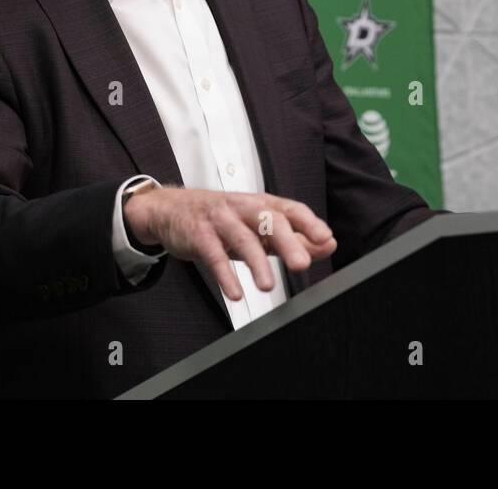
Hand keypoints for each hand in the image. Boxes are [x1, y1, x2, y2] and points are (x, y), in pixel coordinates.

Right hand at [125, 188, 336, 299]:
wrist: (170, 209)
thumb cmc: (220, 217)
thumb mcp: (257, 225)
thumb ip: (293, 237)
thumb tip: (327, 244)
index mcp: (261, 204)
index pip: (290, 209)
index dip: (309, 223)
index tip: (325, 239)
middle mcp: (243, 207)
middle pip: (268, 220)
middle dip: (287, 242)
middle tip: (302, 264)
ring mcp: (220, 219)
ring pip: (242, 238)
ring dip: (257, 263)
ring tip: (268, 286)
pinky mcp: (198, 234)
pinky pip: (213, 255)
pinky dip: (225, 276)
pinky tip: (235, 293)